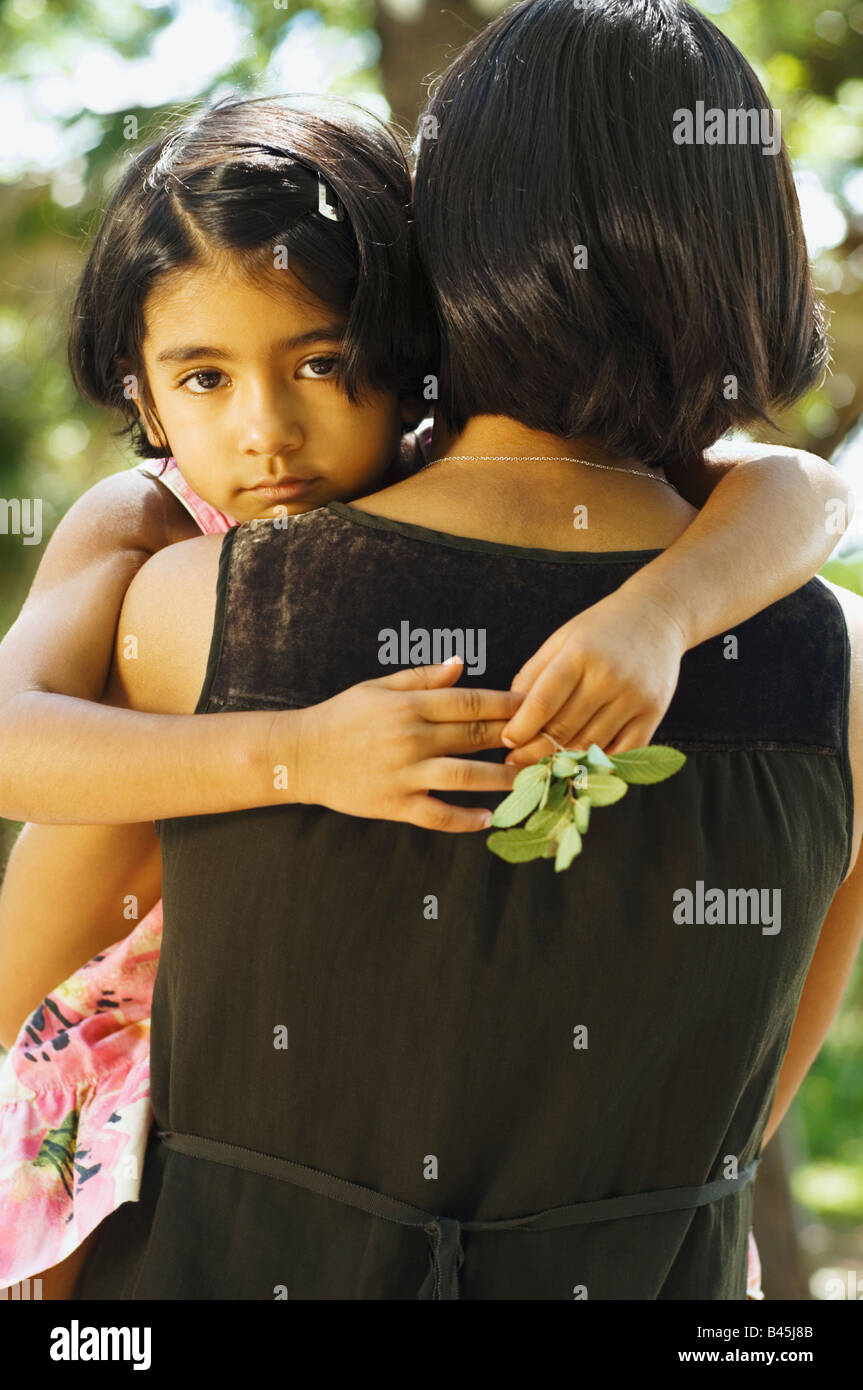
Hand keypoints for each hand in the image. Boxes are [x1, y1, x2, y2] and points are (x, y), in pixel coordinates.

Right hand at [273, 657, 522, 830]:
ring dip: (501, 780)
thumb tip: (461, 665)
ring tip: (528, 781)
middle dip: (514, 739)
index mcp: (410, 705)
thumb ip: (422, 678)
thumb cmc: (341, 717)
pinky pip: (438, 815)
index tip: (535, 706)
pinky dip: (465, 820)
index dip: (508, 704)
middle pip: (475, 737)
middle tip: (545, 743)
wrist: (300, 755)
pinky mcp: (395, 804)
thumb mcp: (378, 687)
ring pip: (465, 778)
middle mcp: (411, 738)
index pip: (471, 702)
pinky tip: (489, 819)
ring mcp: (405, 774)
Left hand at [499, 590, 687, 765]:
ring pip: (591, 744)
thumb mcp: (563, 638)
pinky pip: (624, 751)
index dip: (522, 726)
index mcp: (580, 653)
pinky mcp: (653, 712)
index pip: (544, 701)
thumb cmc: (602, 628)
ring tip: (543, 768)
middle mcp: (608, 676)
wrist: (658, 615)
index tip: (507, 741)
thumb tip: (511, 714)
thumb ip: (535, 673)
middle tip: (517, 762)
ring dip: (564, 762)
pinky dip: (601, 764)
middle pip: (565, 728)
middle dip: (536, 750)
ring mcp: (634, 697)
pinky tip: (581, 768)